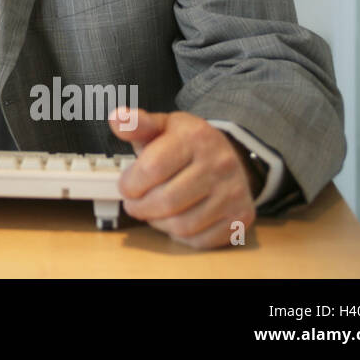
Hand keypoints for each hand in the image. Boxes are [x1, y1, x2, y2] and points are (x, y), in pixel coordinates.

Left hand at [108, 108, 256, 249]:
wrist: (230, 156)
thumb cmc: (188, 144)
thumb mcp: (163, 126)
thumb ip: (137, 124)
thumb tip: (117, 118)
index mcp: (195, 137)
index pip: (152, 168)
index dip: (130, 183)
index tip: (125, 186)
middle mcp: (220, 163)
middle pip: (166, 202)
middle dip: (140, 207)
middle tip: (134, 203)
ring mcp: (234, 192)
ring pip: (182, 225)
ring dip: (158, 222)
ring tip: (153, 210)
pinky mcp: (242, 216)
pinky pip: (200, 240)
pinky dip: (181, 236)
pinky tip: (176, 219)